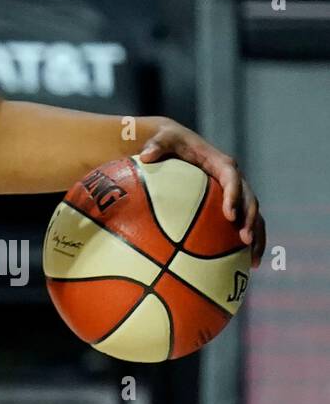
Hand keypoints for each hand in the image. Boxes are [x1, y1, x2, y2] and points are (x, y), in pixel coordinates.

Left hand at [139, 120, 265, 268]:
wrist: (179, 142)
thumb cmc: (169, 141)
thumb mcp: (163, 139)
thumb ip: (156, 146)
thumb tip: (145, 156)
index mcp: (221, 163)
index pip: (232, 179)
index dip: (234, 196)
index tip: (229, 215)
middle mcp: (234, 178)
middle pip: (249, 200)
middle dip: (250, 220)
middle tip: (245, 240)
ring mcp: (235, 192)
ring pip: (254, 215)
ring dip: (257, 236)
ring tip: (253, 260)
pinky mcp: (232, 203)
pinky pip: (244, 223)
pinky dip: (250, 242)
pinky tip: (247, 264)